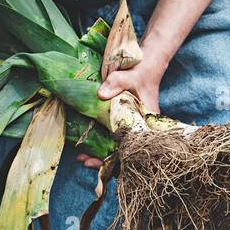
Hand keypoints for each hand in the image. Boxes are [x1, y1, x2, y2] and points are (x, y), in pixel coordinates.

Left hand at [75, 47, 166, 169]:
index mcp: (146, 124)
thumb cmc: (143, 72)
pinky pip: (113, 137)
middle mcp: (140, 129)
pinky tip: (86, 143)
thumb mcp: (130, 76)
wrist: (148, 66)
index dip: (117, 161)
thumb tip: (100, 95)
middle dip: (104, 161)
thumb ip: (117, 83)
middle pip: (124, 154)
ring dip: (101, 154)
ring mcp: (132, 126)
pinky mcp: (124, 121)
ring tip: (81, 157)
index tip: (99, 163)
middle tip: (84, 160)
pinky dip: (101, 142)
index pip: (133, 150)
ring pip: (118, 148)